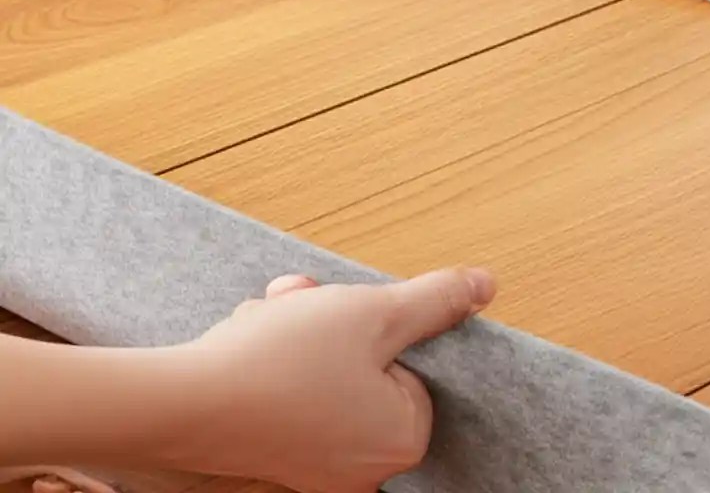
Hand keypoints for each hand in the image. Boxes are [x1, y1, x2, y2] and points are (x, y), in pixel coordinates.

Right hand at [173, 268, 495, 492]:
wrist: (178, 400)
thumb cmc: (280, 362)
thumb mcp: (375, 311)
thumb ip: (435, 300)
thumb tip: (485, 287)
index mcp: (401, 442)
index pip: (414, 367)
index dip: (381, 329)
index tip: (350, 316)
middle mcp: (362, 468)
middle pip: (369, 367)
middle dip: (336, 323)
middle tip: (308, 305)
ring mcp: (314, 467)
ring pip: (326, 372)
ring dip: (301, 330)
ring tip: (272, 319)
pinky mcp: (273, 456)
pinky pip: (290, 393)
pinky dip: (274, 359)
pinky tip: (250, 342)